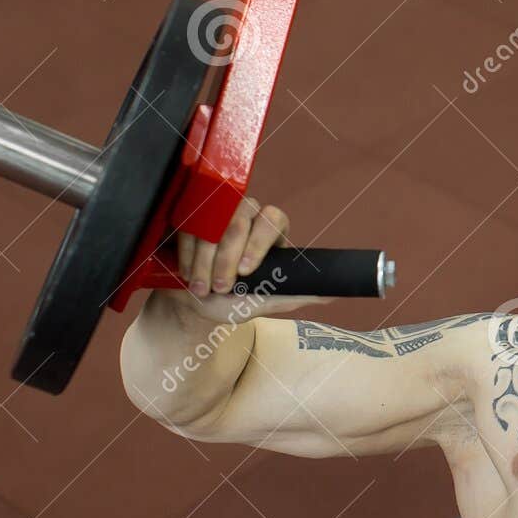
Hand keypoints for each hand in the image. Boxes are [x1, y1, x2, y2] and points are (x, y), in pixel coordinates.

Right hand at [171, 197, 327, 322]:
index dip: (259, 242)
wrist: (188, 304)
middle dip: (226, 259)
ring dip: (204, 260)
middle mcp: (246, 216)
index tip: (245, 271)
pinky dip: (186, 254)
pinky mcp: (190, 217)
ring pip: (213, 223)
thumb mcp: (262, 301)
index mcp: (270, 232)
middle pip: (240, 220)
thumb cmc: (229, 301)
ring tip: (202, 288)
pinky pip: (188, 225)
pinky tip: (186, 274)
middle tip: (221, 288)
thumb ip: (294, 296)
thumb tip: (331, 293)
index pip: (273, 218)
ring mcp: (216, 213)